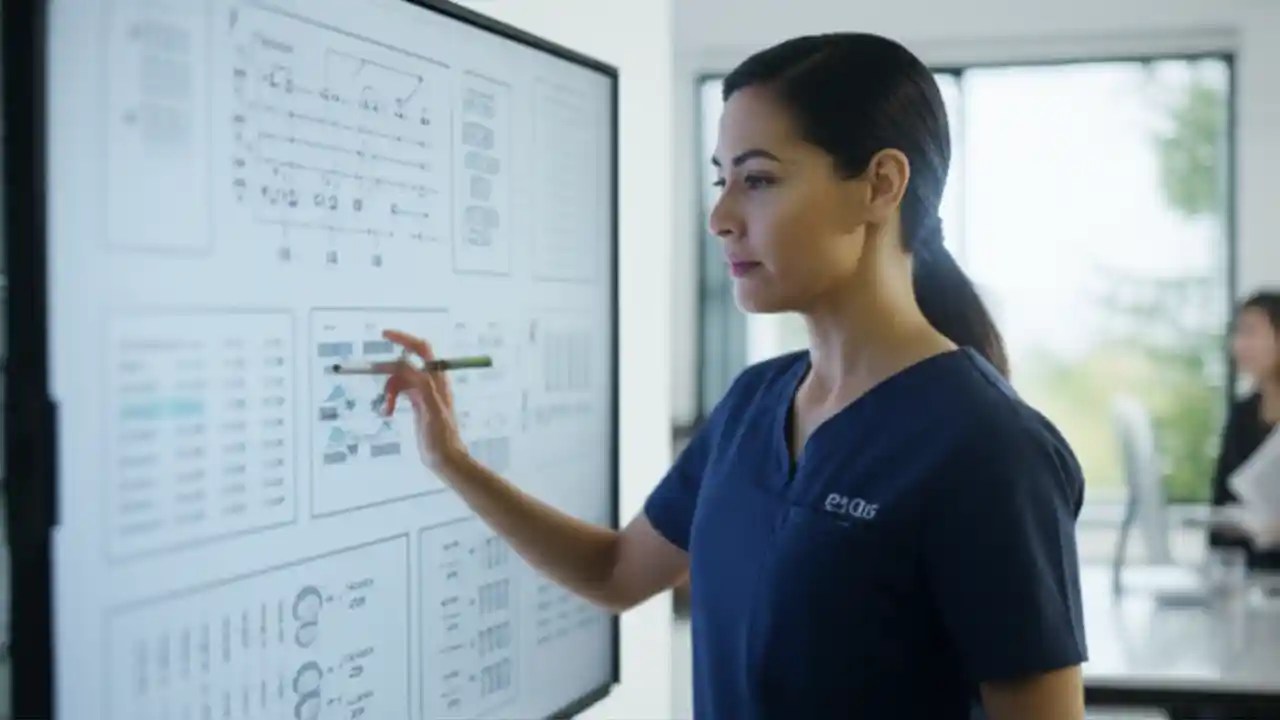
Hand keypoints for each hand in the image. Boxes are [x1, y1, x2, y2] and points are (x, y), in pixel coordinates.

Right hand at [380, 329, 468, 473]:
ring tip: (386, 409)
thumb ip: (420, 384)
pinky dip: (390, 400)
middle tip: (370, 372)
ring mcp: (424, 393)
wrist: (445, 458)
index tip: (384, 335)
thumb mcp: (431, 407)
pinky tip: (387, 412)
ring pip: (400, 380)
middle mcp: (431, 382)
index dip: (405, 339)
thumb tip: (403, 364)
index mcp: (438, 378)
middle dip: (389, 370)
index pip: (422, 349)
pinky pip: (399, 393)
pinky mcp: (417, 404)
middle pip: (406, 365)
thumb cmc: (441, 435)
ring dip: (388, 391)